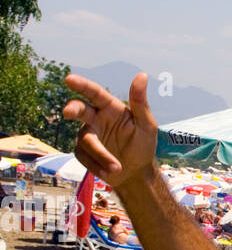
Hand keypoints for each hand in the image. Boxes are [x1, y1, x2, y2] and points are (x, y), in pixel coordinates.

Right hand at [63, 72, 158, 190]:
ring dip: (100, 155)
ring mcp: (88, 135)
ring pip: (86, 141)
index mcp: (110, 108)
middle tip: (68, 111)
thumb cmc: (143, 145)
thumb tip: (142, 75)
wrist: (137, 172)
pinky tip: (110, 174)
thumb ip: (140, 102)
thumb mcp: (146, 124)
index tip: (69, 79)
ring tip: (118, 168)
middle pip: (79, 110)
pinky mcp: (83, 152)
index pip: (95, 94)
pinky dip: (98, 167)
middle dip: (73, 109)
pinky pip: (85, 158)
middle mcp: (96, 118)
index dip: (82, 86)